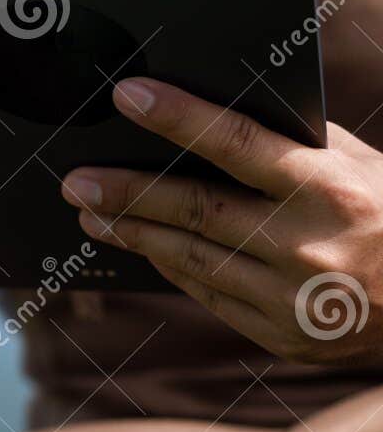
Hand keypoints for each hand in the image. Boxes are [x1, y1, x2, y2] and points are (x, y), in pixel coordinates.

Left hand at [61, 78, 382, 364]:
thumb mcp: (361, 168)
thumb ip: (296, 146)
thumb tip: (214, 121)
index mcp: (330, 189)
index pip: (236, 144)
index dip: (176, 118)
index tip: (128, 96)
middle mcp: (305, 245)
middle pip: (196, 212)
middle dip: (128, 194)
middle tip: (76, 181)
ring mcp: (290, 297)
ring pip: (191, 259)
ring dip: (134, 235)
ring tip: (90, 214)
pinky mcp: (280, 335)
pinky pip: (209, 295)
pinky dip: (173, 267)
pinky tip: (143, 246)